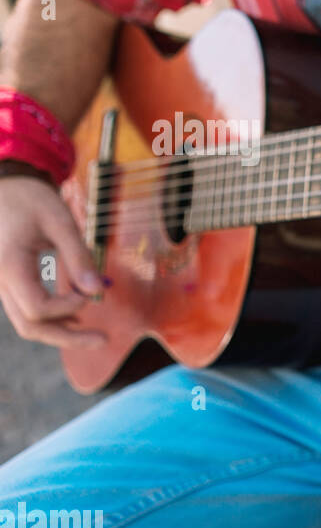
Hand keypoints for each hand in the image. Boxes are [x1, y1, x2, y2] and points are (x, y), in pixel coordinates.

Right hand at [0, 176, 104, 348]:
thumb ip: (79, 257)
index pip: (37, 307)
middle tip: (103, 340)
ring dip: (60, 332)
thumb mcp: (61, 221)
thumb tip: (97, 291)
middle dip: (67, 338)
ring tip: (95, 334)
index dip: (68, 307)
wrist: (7, 187)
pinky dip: (52, 318)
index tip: (92, 291)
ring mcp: (1, 284)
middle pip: (29, 326)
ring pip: (26, 323)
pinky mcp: (9, 283)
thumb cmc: (32, 200)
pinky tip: (77, 315)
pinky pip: (27, 310)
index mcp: (9, 264)